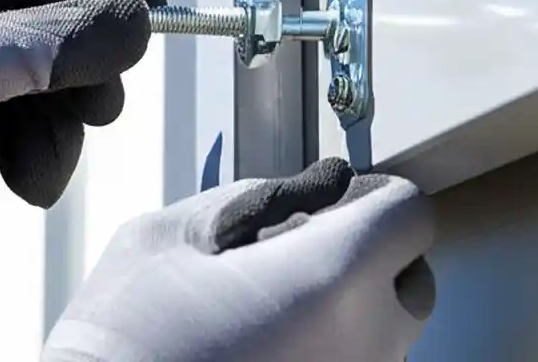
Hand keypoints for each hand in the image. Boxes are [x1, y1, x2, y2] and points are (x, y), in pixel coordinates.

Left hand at [0, 0, 164, 356]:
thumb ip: (54, 42)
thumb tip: (139, 21)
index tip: (154, 2)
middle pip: (43, 13)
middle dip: (78, 62)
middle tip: (109, 99)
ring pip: (45, 70)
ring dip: (60, 119)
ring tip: (46, 162)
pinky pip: (31, 112)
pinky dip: (41, 146)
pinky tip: (26, 180)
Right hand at [43, 158, 436, 361]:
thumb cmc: (124, 341)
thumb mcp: (168, 235)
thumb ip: (250, 200)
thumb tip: (301, 192)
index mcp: (334, 279)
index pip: (410, 215)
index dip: (375, 197)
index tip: (342, 200)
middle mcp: (366, 344)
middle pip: (413, 283)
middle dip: (372, 258)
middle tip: (307, 253)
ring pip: (386, 337)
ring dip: (350, 311)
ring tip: (274, 308)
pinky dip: (328, 351)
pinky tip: (268, 347)